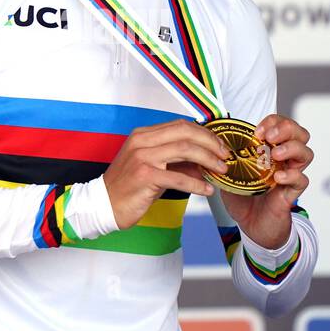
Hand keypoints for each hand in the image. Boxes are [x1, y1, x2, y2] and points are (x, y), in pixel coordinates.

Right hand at [103, 120, 231, 229]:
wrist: (104, 205)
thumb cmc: (129, 187)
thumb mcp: (155, 169)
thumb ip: (178, 163)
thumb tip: (205, 164)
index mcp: (144, 134)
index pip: (181, 125)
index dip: (204, 134)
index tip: (219, 145)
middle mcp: (142, 141)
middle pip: (185, 132)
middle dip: (210, 143)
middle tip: (225, 155)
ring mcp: (142, 157)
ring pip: (185, 150)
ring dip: (208, 160)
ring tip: (221, 170)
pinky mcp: (145, 176)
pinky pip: (178, 178)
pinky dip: (197, 184)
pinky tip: (207, 190)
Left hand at [218, 114, 313, 249]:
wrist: (252, 227)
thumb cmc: (244, 199)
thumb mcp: (229, 175)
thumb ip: (223, 160)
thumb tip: (209, 146)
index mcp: (270, 150)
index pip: (281, 125)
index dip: (273, 122)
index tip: (257, 130)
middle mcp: (284, 160)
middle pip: (300, 134)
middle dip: (286, 129)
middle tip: (270, 137)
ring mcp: (290, 175)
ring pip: (306, 154)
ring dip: (292, 149)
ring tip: (276, 154)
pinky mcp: (292, 193)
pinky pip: (301, 180)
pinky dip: (291, 176)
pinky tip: (277, 178)